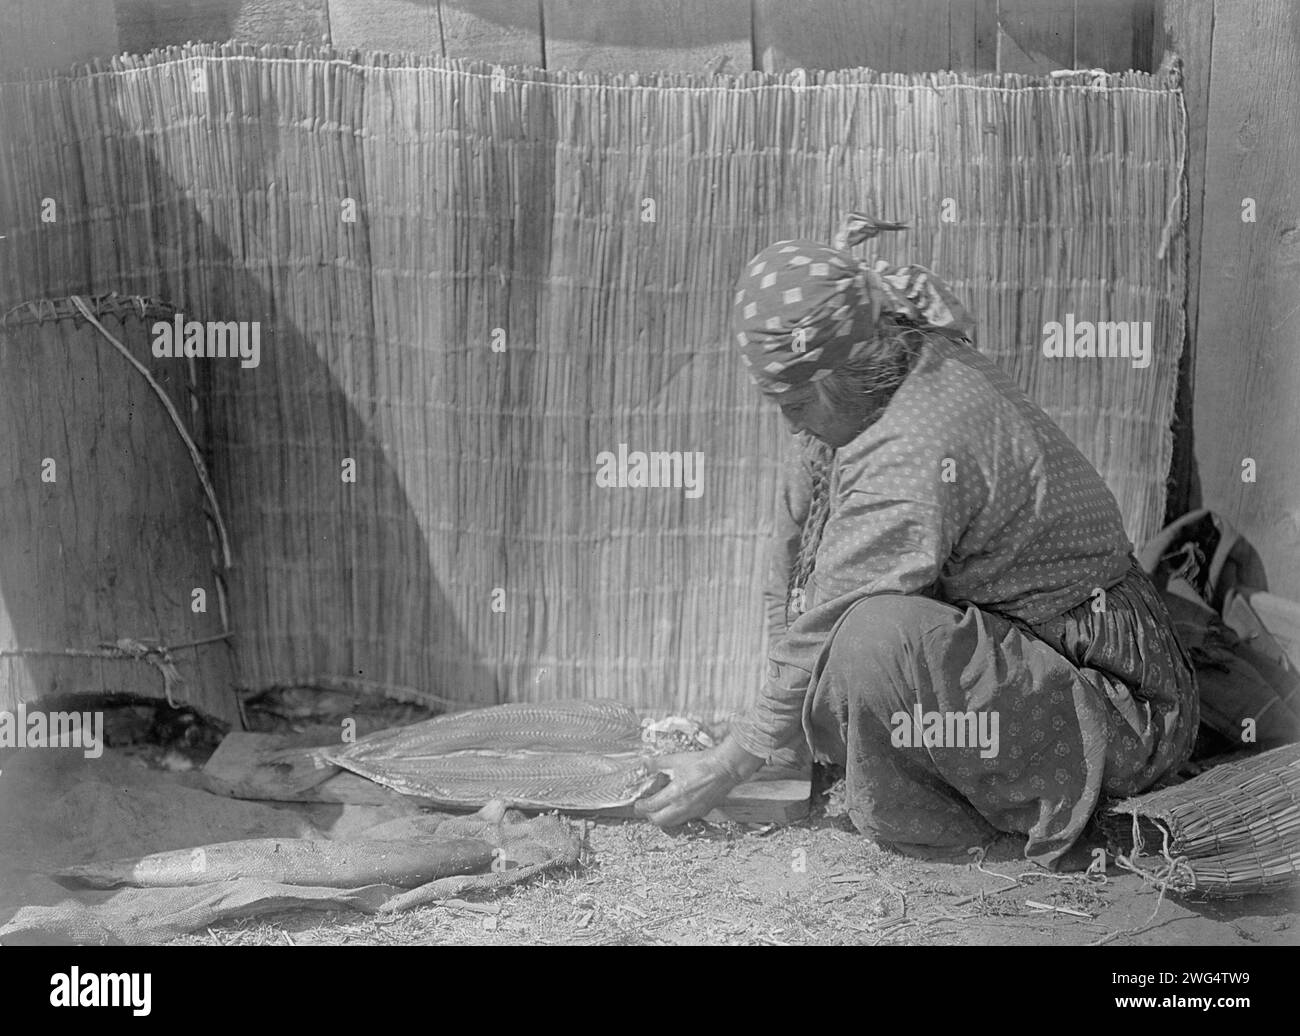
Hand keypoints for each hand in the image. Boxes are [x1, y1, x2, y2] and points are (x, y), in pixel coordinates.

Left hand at [633, 737, 764, 827]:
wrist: (726, 768)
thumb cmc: (704, 763)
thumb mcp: (677, 759)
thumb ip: (658, 763)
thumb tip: (645, 764)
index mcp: (675, 793)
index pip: (652, 807)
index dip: (641, 807)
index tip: (637, 804)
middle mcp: (684, 806)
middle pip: (660, 820)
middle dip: (649, 816)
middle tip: (645, 809)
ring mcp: (694, 811)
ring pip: (672, 823)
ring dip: (662, 818)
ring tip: (658, 809)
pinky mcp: (703, 812)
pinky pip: (684, 819)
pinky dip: (676, 817)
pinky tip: (675, 807)